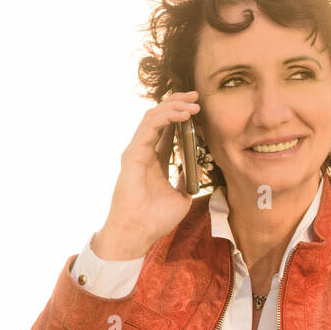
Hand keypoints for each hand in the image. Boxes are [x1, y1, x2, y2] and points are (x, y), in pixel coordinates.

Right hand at [91, 91, 200, 259]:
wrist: (139, 232)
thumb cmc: (155, 220)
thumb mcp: (180, 197)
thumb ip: (185, 180)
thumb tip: (194, 170)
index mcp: (154, 160)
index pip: (166, 129)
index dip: (181, 115)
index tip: (198, 107)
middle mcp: (143, 152)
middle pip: (159, 117)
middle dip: (177, 103)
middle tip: (196, 97)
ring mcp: (136, 152)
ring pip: (152, 117)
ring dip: (174, 106)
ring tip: (192, 104)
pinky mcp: (132, 154)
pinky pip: (150, 127)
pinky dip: (166, 117)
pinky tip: (182, 115)